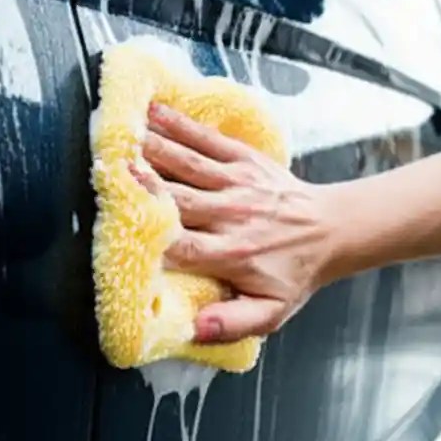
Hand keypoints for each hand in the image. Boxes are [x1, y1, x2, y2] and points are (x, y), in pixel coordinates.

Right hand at [130, 102, 337, 343]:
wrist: (334, 229)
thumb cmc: (294, 272)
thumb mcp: (271, 312)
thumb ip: (232, 323)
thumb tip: (194, 329)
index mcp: (232, 253)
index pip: (181, 244)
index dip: (149, 231)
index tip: (118, 220)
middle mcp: (231, 214)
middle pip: (176, 197)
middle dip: (141, 182)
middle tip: (106, 167)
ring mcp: (237, 182)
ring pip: (186, 162)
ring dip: (151, 148)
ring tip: (120, 135)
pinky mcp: (244, 159)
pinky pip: (207, 139)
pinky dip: (179, 123)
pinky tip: (153, 111)